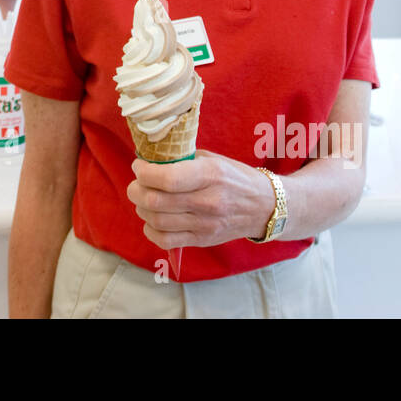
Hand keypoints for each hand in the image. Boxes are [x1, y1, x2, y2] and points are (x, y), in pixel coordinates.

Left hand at [126, 150, 275, 249]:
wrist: (264, 207)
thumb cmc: (235, 177)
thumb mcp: (212, 160)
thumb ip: (182, 160)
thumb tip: (150, 160)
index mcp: (210, 175)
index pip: (167, 178)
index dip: (144, 173)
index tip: (139, 167)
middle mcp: (207, 202)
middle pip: (156, 201)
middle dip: (136, 190)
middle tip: (137, 183)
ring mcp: (205, 225)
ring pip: (156, 221)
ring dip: (141, 208)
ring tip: (144, 199)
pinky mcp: (202, 240)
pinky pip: (165, 240)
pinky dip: (151, 229)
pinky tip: (153, 219)